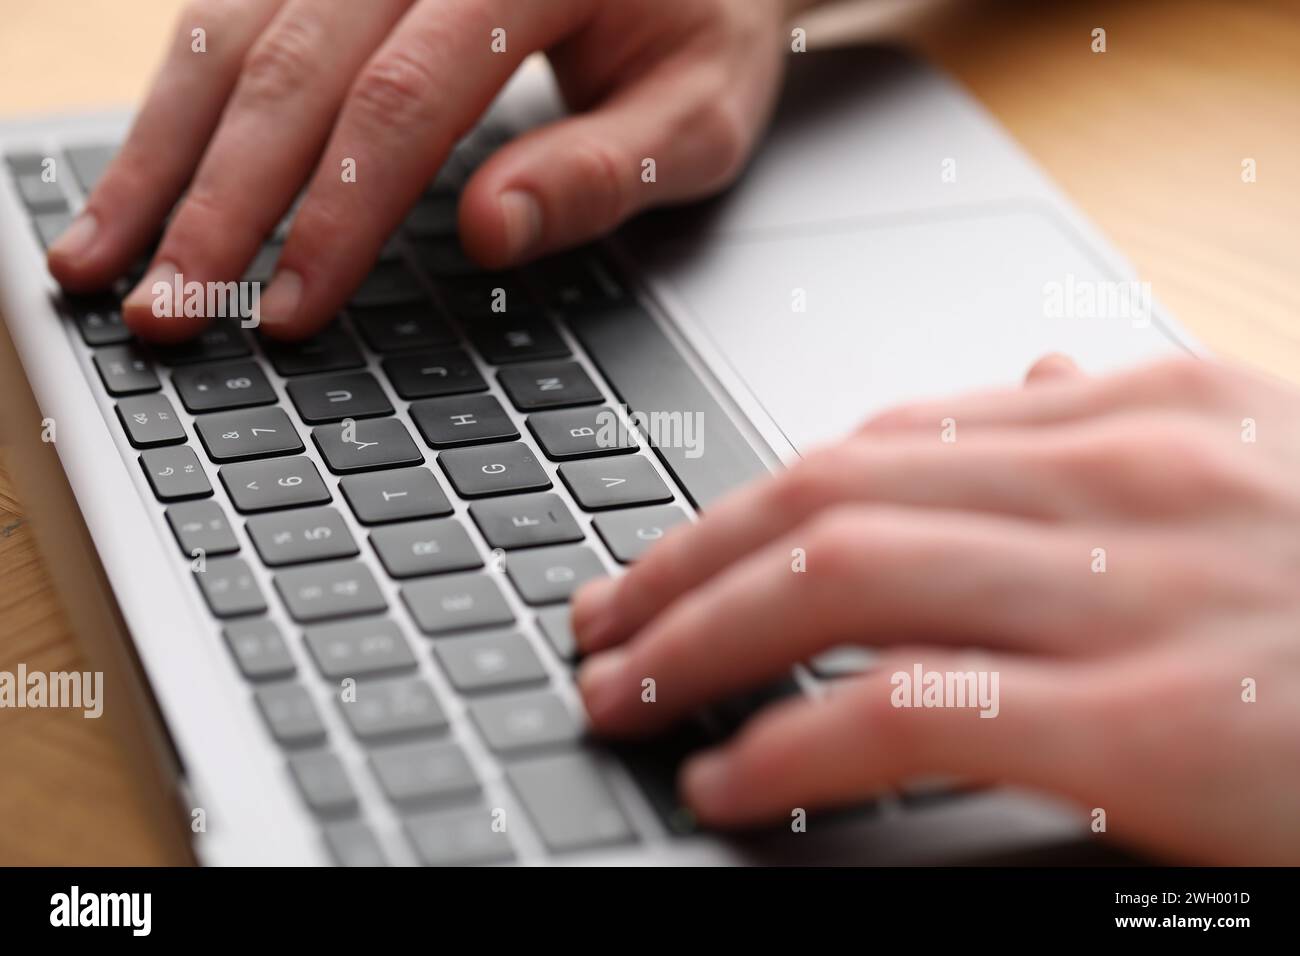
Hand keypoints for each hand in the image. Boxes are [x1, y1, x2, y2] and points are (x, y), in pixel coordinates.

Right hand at [47, 0, 796, 341]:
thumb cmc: (702, 22)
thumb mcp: (701, 108)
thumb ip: (607, 169)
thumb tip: (490, 230)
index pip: (408, 97)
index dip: (337, 211)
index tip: (288, 309)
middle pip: (292, 62)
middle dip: (215, 199)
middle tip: (164, 309)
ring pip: (232, 27)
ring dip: (158, 149)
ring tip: (98, 253)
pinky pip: (231, 6)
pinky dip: (175, 95)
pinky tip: (135, 168)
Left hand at [572, 355, 1299, 864]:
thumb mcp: (1248, 456)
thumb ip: (1110, 418)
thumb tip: (1002, 388)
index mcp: (1130, 412)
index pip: (874, 440)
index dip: (740, 503)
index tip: (663, 556)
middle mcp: (1115, 474)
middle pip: (828, 497)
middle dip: (687, 565)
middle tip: (602, 624)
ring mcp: (1130, 589)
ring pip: (845, 578)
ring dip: (705, 642)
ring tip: (625, 694)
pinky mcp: (1148, 722)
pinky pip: (917, 710)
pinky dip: (799, 740)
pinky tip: (732, 777)